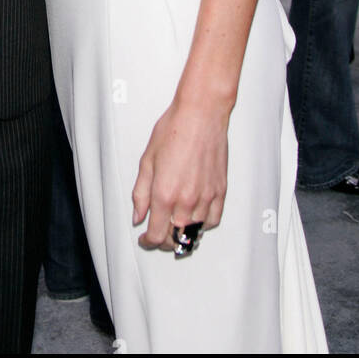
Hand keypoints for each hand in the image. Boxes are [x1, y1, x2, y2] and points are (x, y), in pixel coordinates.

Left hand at [131, 97, 228, 250]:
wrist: (201, 115)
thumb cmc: (173, 130)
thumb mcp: (147, 160)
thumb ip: (141, 193)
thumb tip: (138, 216)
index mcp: (164, 194)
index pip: (157, 235)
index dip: (149, 242)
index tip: (145, 239)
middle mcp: (186, 201)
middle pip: (176, 238)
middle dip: (164, 240)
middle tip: (158, 233)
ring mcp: (206, 198)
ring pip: (195, 232)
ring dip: (183, 234)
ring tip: (175, 226)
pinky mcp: (220, 192)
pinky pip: (212, 220)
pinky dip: (202, 225)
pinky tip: (195, 218)